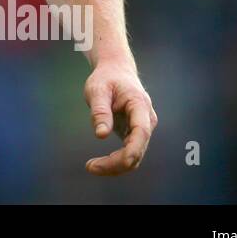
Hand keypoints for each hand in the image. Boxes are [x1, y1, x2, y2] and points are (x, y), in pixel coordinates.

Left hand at [83, 59, 156, 175]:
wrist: (115, 71)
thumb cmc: (106, 79)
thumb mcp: (97, 90)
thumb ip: (100, 111)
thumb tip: (101, 135)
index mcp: (140, 105)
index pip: (141, 132)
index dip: (131, 150)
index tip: (114, 162)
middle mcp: (147, 120)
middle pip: (137, 150)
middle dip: (116, 163)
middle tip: (90, 167)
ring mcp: (143, 129)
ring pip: (135, 157)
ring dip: (115, 166)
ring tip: (91, 166)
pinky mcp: (135, 135)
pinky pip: (129, 154)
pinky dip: (115, 162)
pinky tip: (97, 164)